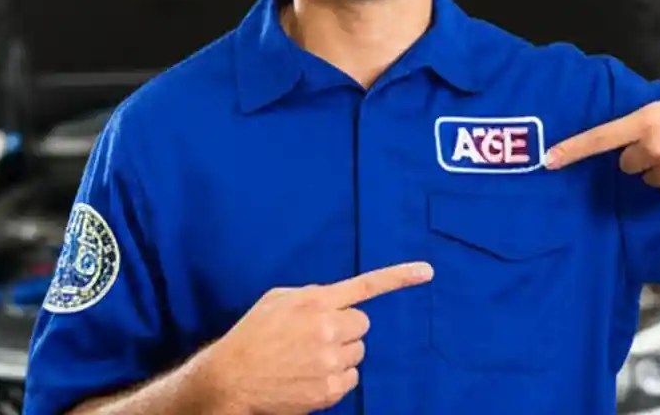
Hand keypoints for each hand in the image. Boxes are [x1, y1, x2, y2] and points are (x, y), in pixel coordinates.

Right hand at [199, 262, 433, 413]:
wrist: (231, 378)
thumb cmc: (252, 335)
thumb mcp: (276, 300)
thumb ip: (309, 295)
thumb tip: (333, 298)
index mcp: (315, 301)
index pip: (365, 286)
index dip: (399, 277)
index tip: (428, 270)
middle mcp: (328, 329)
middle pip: (362, 324)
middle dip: (345, 329)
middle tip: (317, 337)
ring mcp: (331, 361)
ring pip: (358, 353)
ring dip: (341, 354)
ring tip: (307, 358)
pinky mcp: (330, 389)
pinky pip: (351, 379)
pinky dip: (335, 377)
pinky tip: (308, 376)